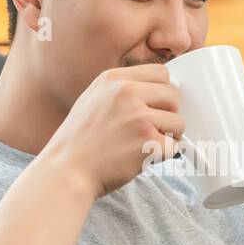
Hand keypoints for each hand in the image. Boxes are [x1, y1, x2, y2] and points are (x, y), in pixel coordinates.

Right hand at [39, 64, 184, 199]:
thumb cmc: (78, 143)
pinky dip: (163, 156)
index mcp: (113, 79)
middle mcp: (127, 93)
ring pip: (178, 122)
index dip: (162, 91)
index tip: (156, 106)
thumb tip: (157, 91)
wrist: (66, 172)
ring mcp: (139, 117)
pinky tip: (143, 158)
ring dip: (168, 137)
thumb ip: (121, 91)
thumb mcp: (92, 100)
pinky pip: (173, 146)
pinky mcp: (148, 142)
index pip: (160, 72)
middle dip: (168, 114)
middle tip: (153, 130)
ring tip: (145, 146)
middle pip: (173, 95)